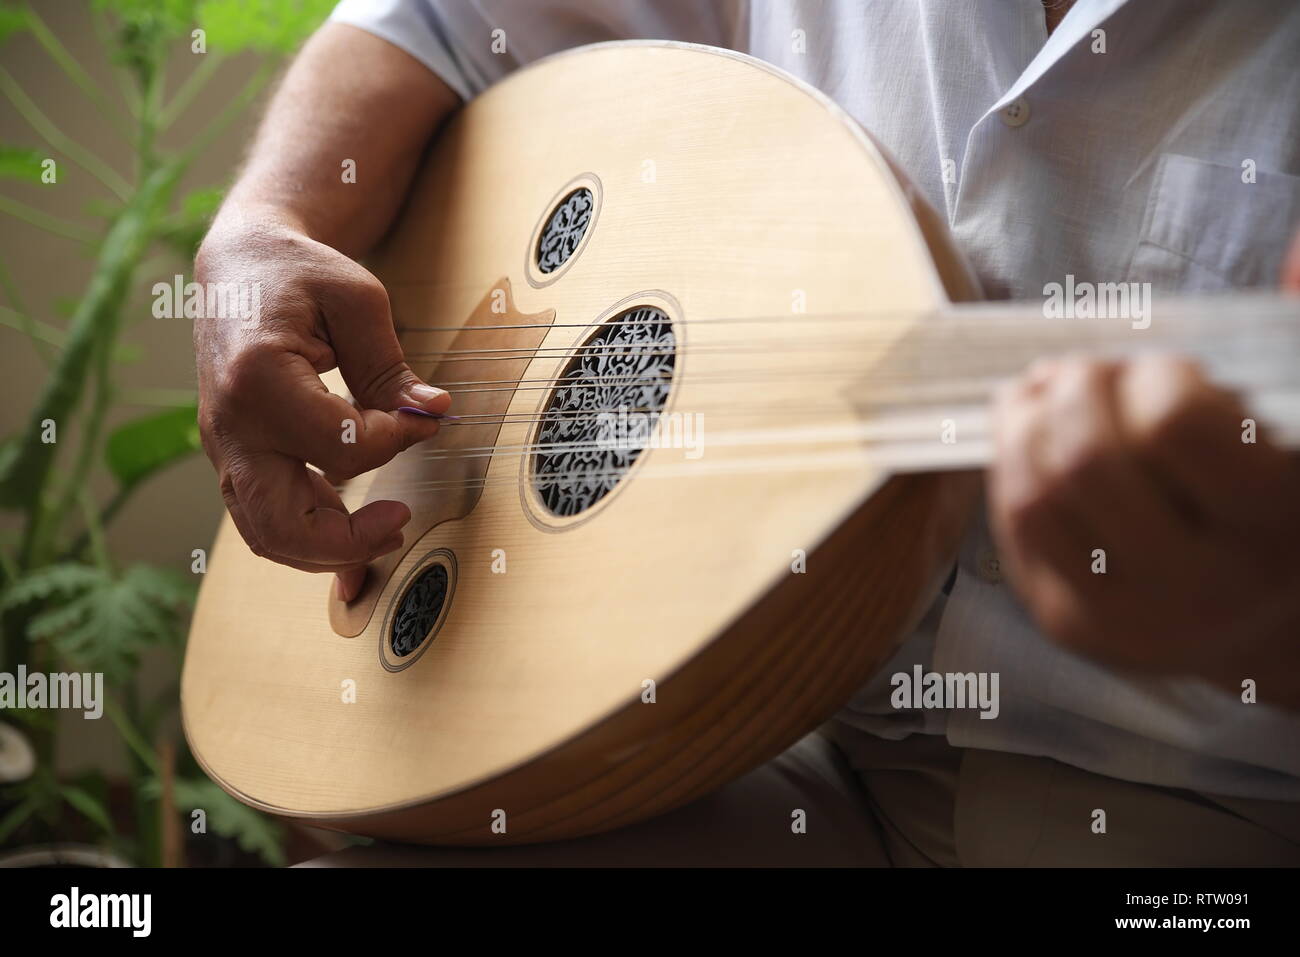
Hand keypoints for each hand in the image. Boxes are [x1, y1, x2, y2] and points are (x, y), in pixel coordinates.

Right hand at [194, 217, 449, 600]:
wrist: (241, 265)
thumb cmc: (298, 274)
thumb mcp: (357, 300)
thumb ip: (393, 366)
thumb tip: (434, 413)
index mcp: (259, 379)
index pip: (342, 447)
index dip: (395, 440)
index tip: (422, 418)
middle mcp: (231, 426)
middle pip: (283, 524)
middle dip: (350, 541)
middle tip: (401, 520)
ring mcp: (224, 449)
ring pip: (267, 535)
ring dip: (328, 549)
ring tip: (383, 527)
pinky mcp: (233, 458)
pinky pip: (263, 519)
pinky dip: (308, 534)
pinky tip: (352, 521)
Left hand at [988, 353, 1299, 704]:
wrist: (1260, 621)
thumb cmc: (1275, 505)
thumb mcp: (1294, 428)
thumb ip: (1280, 353)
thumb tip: (1298, 251)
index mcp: (1274, 525)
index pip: (1173, 424)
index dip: (1157, 375)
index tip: (1167, 369)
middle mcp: (1202, 586)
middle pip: (1086, 459)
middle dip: (1078, 388)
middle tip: (1093, 368)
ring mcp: (1128, 617)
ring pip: (1035, 493)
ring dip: (1029, 418)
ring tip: (1053, 388)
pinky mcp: (1071, 623)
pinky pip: (1015, 524)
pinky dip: (1009, 459)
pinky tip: (1029, 430)